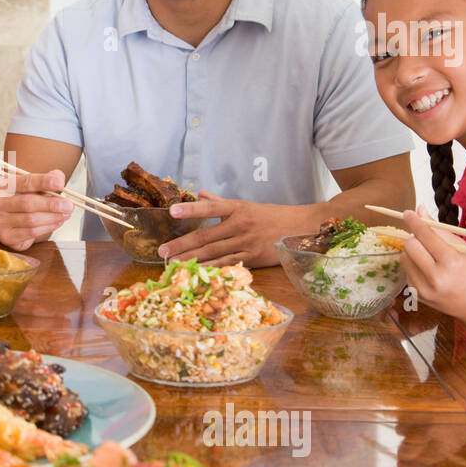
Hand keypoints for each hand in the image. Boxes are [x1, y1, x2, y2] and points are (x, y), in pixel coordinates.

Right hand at [0, 168, 72, 250]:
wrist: (0, 219)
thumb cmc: (16, 200)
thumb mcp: (27, 186)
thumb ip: (43, 180)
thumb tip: (58, 178)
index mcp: (1, 185)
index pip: (25, 182)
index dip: (43, 182)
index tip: (60, 183)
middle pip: (27, 203)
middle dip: (51, 204)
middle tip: (68, 205)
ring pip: (31, 220)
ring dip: (53, 217)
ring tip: (66, 214)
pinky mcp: (6, 237)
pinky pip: (31, 233)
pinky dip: (48, 227)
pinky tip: (57, 222)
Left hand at [159, 191, 302, 266]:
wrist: (303, 228)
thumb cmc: (272, 216)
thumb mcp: (247, 205)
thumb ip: (220, 202)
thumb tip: (199, 193)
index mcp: (237, 208)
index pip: (210, 208)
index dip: (191, 210)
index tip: (172, 212)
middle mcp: (240, 224)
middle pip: (206, 236)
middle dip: (182, 245)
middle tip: (162, 251)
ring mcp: (247, 242)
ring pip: (214, 253)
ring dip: (191, 259)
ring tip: (173, 264)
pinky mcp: (254, 258)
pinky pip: (228, 264)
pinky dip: (212, 269)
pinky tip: (198, 273)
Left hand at [398, 205, 465, 336]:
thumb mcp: (463, 248)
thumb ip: (440, 230)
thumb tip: (419, 210)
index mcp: (451, 262)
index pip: (425, 235)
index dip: (415, 221)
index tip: (408, 213)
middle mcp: (435, 277)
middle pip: (409, 246)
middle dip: (414, 238)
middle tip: (423, 239)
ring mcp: (424, 288)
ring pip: (404, 258)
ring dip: (412, 252)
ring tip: (430, 257)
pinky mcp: (416, 295)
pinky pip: (406, 271)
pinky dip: (414, 266)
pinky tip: (430, 271)